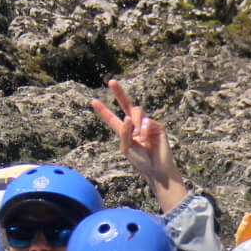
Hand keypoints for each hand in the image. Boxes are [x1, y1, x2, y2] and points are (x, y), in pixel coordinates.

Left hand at [91, 79, 187, 211]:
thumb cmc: (140, 161)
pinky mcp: (157, 126)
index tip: (93, 101)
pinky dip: (145, 130)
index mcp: (124, 131)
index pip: (112, 119)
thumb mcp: (126, 148)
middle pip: (126, 104)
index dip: (103, 110)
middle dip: (119, 92)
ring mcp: (146, 124)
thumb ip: (124, 132)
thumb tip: (127, 116)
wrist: (156, 168)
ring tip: (138, 135)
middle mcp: (135, 125)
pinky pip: (148, 121)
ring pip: (137, 111)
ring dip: (135, 121)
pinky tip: (147, 139)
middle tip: (111, 81)